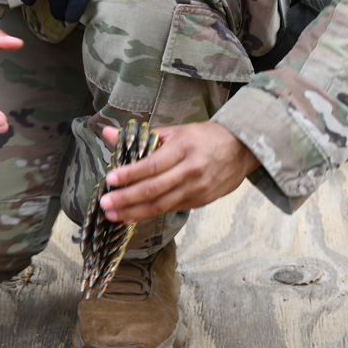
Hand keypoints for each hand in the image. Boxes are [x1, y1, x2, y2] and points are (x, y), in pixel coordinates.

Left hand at [99, 120, 259, 220]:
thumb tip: (108, 133)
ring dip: (134, 212)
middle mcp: (191, 170)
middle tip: (105, 204)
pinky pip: (171, 209)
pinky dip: (150, 214)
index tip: (110, 180)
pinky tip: (133, 216)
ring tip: (113, 215)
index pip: (152, 165)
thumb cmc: (205, 137)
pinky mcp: (201, 201)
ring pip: (162, 205)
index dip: (130, 174)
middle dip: (127, 198)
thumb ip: (141, 136)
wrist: (242, 149)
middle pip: (154, 189)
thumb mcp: (175, 131)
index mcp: (184, 147)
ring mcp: (197, 188)